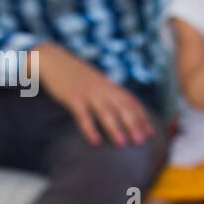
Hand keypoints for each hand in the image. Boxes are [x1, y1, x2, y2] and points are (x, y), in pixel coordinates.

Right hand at [30, 42, 154, 146]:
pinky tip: (96, 141)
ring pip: (105, 112)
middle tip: (141, 141)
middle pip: (122, 107)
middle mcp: (102, 88)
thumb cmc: (75, 74)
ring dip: (115, 128)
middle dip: (133, 124)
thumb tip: (120, 108)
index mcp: (108, 85)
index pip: (131, 101)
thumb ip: (107, 93)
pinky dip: (90, 129)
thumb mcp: (95, 81)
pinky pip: (83, 115)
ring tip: (123, 144)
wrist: (52, 59)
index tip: (150, 132)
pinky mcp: (72, 97)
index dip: (142, 117)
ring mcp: (87, 92)